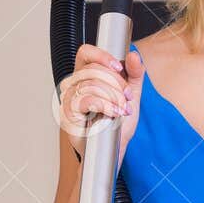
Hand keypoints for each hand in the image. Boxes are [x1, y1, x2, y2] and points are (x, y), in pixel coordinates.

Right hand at [57, 42, 144, 160]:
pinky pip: (87, 100)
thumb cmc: (117, 124)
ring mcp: (69, 99)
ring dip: (114, 96)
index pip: (85, 53)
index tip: (119, 67)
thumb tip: (134, 55)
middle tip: (127, 96)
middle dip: (116, 82)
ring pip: (91, 84)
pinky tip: (115, 113)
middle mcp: (74, 85)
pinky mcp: (69, 114)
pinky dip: (106, 105)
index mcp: (86, 75)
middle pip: (93, 69)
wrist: (113, 150)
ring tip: (123, 108)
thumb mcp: (131, 95)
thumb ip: (134, 74)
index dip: (101, 56)